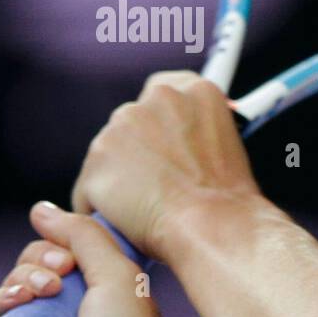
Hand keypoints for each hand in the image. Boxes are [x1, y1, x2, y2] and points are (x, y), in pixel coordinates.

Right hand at [0, 203, 183, 316]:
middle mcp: (74, 315)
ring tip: (41, 290)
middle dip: (38, 259)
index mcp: (105, 294)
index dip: (61, 244)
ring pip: (12, 289)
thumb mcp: (119, 277)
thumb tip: (40, 208)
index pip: (68, 252)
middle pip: (35, 267)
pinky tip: (15, 300)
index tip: (72, 255)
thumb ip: (82, 236)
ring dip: (20, 277)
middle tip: (59, 276)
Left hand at [71, 71, 260, 261]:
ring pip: (108, 156)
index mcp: (196, 91)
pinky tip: (126, 223)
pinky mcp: (96, 163)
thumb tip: (179, 145)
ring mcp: (122, 128)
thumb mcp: (228, 147)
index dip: (161, 123)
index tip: (165, 145)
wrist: (213, 225)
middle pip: (131, 122)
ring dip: (119, 178)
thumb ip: (197, 131)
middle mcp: (157, 100)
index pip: (162, 91)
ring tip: (146, 208)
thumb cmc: (227, 200)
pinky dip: (101, 207)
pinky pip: (89, 190)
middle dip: (137, 151)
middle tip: (160, 185)